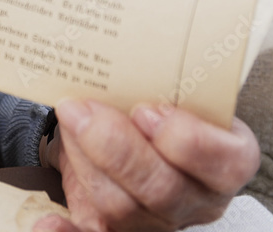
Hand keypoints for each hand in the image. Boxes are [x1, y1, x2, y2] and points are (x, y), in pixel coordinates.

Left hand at [36, 98, 259, 230]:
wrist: (133, 122)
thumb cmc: (157, 97)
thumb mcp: (171, 83)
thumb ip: (156, 80)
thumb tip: (117, 58)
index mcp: (226, 160)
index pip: (226, 164)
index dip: (188, 142)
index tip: (147, 109)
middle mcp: (197, 198)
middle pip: (164, 190)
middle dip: (117, 148)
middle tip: (82, 110)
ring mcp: (158, 221)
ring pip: (122, 208)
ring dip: (85, 161)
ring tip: (68, 117)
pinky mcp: (116, 231)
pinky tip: (46, 224)